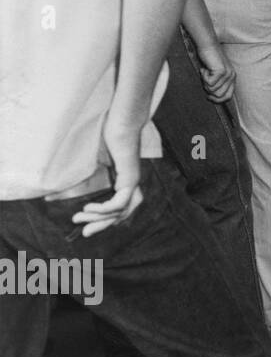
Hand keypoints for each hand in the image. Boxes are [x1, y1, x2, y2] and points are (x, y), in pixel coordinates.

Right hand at [72, 114, 143, 236]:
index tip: (83, 225)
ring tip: (81, 217)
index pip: (117, 208)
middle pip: (121, 214)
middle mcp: (131, 184)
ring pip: (121, 211)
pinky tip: (89, 207)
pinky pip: (120, 202)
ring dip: (100, 218)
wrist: (120, 123)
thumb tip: (51, 194)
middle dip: (101, 224)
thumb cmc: (104, 139)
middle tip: (85, 233)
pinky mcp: (131, 178)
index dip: (101, 219)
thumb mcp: (88, 166)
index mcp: (122, 182)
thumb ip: (77, 181)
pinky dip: (106, 209)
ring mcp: (133, 182)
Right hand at [194, 41, 235, 102]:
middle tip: (205, 79)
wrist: (207, 45)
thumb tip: (213, 97)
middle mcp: (232, 77)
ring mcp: (227, 74)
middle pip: (219, 95)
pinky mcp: (221, 71)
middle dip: (209, 90)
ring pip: (213, 89)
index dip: (217, 100)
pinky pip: (209, 83)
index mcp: (232, 78)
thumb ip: (217, 84)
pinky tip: (204, 68)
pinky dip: (203, 77)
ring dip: (205, 82)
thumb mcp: (215, 74)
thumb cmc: (209, 59)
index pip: (228, 97)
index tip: (208, 97)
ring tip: (205, 72)